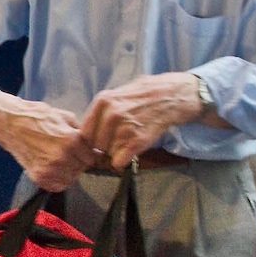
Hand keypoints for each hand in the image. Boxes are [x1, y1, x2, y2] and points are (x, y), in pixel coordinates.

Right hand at [0, 92, 94, 190]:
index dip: (87, 152)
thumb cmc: (38, 117)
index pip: (92, 157)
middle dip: (78, 161)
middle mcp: (62, 158)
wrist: (10, 124)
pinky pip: (57, 186)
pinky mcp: (38, 178)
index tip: (81, 149)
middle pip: (82, 168)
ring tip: (58, 159)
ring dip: (68, 171)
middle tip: (67, 152)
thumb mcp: (65, 117)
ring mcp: (49, 170)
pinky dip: (57, 179)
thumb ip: (81, 132)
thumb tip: (93, 144)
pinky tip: (51, 167)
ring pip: (71, 178)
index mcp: (71, 141)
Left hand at [77, 73, 204, 167]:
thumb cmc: (143, 96)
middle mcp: (111, 114)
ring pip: (107, 153)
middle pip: (95, 144)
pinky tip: (130, 152)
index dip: (91, 140)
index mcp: (102, 101)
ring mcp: (124, 128)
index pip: (85, 132)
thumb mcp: (116, 95)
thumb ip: (100, 111)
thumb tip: (86, 132)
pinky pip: (119, 161)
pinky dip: (122, 162)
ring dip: (115, 153)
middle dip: (104, 146)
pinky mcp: (137, 141)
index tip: (98, 143)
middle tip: (117, 141)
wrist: (170, 97)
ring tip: (127, 142)